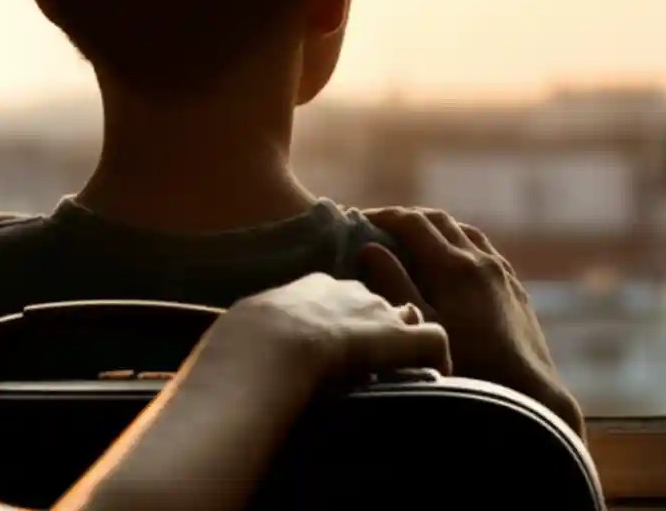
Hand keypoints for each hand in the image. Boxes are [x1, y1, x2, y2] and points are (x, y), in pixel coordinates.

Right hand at [197, 272, 451, 393]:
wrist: (266, 344)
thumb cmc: (240, 347)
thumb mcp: (243, 334)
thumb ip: (247, 342)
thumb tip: (226, 363)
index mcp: (310, 289)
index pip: (338, 297)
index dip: (345, 319)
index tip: (341, 341)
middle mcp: (350, 293)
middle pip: (378, 302)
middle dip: (385, 324)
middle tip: (381, 355)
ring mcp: (376, 313)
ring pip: (408, 317)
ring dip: (408, 341)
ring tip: (411, 367)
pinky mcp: (399, 336)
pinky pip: (434, 340)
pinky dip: (438, 357)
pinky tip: (437, 376)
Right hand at [361, 208, 584, 435]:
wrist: (531, 391)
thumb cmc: (469, 367)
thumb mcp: (423, 328)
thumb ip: (394, 286)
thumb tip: (369, 249)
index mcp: (454, 266)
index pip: (414, 224)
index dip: (385, 217)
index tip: (359, 220)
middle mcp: (481, 259)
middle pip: (440, 221)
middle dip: (408, 218)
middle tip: (381, 226)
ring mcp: (501, 272)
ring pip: (465, 232)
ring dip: (436, 228)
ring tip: (413, 240)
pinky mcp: (514, 287)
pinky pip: (484, 250)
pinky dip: (460, 243)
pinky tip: (453, 261)